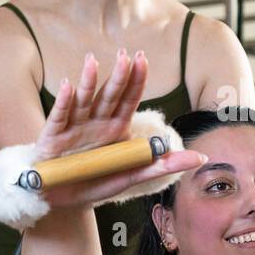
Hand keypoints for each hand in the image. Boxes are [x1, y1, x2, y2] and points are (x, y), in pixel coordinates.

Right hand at [31, 48, 205, 209]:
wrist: (62, 199)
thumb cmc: (95, 181)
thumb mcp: (133, 175)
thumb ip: (164, 164)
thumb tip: (201, 157)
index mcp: (116, 127)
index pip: (129, 99)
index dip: (136, 80)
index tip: (143, 59)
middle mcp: (96, 122)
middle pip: (109, 95)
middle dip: (118, 76)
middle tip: (126, 55)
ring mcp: (74, 127)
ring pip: (83, 100)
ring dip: (88, 81)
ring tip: (93, 61)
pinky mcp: (53, 137)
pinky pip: (60, 117)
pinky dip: (64, 102)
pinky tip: (69, 85)